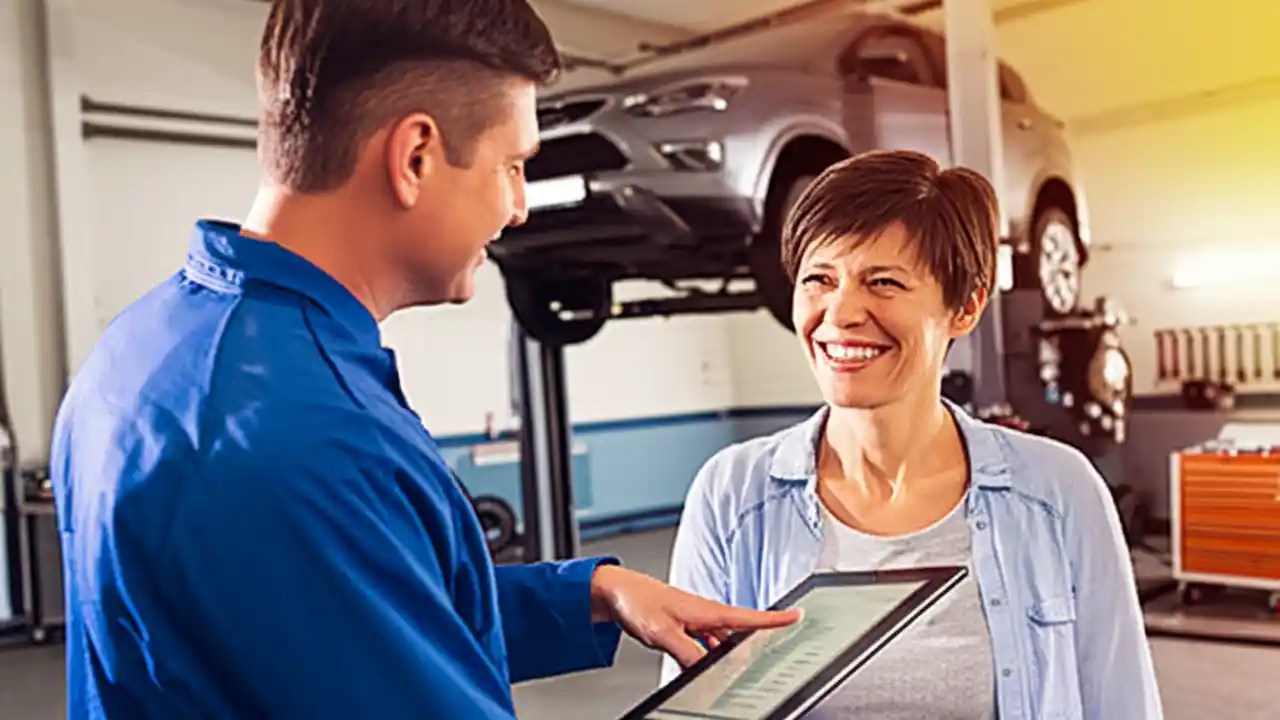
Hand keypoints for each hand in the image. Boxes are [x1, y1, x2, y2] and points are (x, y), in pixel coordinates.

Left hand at [589, 565, 801, 667]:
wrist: (616, 592)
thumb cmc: (638, 601)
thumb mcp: (663, 632)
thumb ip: (687, 652)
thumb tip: (706, 668)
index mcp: (706, 610)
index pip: (748, 617)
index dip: (774, 618)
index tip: (797, 615)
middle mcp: (705, 614)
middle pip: (739, 632)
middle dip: (755, 642)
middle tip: (772, 651)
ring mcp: (696, 621)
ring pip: (722, 641)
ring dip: (729, 652)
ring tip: (737, 666)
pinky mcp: (685, 627)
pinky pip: (706, 644)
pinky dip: (710, 654)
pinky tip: (706, 665)